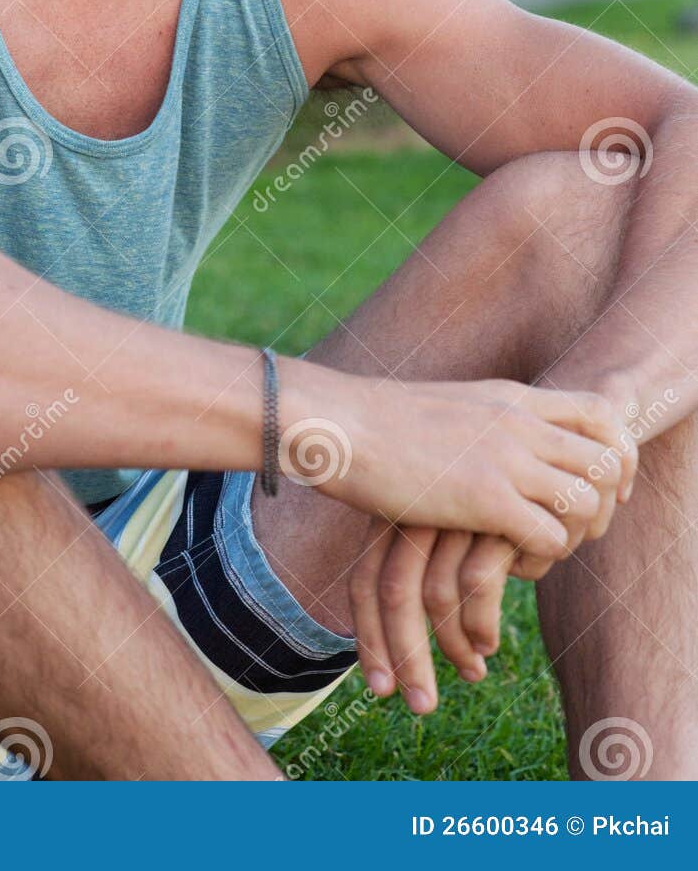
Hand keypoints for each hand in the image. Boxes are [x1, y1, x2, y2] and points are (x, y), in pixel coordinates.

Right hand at [289, 369, 632, 560]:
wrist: (341, 424)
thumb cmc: (382, 421)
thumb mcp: (454, 404)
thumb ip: (491, 419)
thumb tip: (508, 441)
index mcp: (514, 397)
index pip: (603, 413)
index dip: (615, 454)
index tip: (601, 487)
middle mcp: (521, 422)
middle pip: (607, 461)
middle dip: (603, 504)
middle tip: (574, 531)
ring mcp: (506, 458)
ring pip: (586, 503)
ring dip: (572, 535)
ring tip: (537, 548)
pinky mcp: (484, 499)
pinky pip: (550, 537)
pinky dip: (540, 558)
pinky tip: (506, 559)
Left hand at [348, 452, 635, 716]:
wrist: (545, 412)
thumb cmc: (492, 467)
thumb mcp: (449, 502)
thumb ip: (429, 548)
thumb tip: (414, 625)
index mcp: (396, 506)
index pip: (367, 580)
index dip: (370, 638)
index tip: (378, 688)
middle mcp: (417, 506)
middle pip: (392, 590)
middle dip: (403, 657)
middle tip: (419, 707)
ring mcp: (453, 507)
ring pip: (436, 594)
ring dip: (449, 649)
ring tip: (470, 674)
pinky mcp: (493, 511)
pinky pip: (479, 581)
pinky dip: (483, 622)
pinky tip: (491, 641)